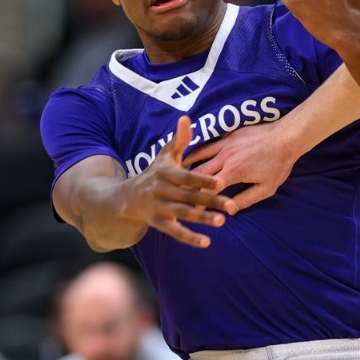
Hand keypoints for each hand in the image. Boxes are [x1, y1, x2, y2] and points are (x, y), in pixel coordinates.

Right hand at [122, 116, 233, 247]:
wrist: (127, 198)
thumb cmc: (155, 174)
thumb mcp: (165, 156)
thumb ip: (179, 140)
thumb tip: (186, 117)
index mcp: (165, 173)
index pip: (186, 177)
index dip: (202, 180)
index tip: (221, 183)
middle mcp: (160, 191)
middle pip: (188, 197)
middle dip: (210, 202)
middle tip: (231, 206)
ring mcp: (158, 208)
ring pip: (183, 214)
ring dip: (202, 219)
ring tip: (222, 221)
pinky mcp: (158, 223)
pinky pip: (175, 232)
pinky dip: (190, 238)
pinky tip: (206, 242)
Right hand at [185, 120, 297, 211]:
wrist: (286, 137)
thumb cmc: (278, 165)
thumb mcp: (266, 188)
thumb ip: (246, 199)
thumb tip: (230, 210)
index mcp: (233, 172)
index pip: (209, 190)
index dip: (198, 201)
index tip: (189, 209)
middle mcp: (225, 158)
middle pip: (198, 173)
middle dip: (186, 185)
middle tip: (175, 194)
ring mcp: (225, 145)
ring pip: (198, 156)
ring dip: (186, 166)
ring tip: (174, 175)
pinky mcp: (228, 136)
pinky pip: (206, 144)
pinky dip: (195, 151)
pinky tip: (186, 156)